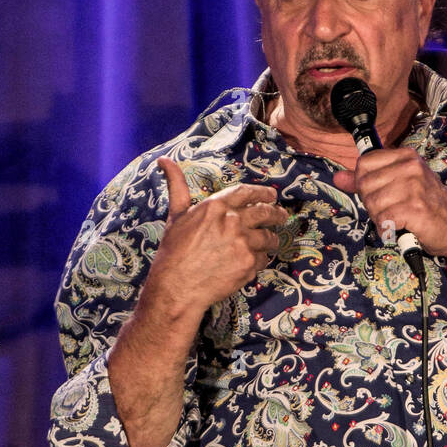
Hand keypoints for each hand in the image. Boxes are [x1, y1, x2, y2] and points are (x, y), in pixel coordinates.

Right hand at [146, 156, 287, 313]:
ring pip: (268, 237)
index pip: (247, 193)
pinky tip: (257, 261)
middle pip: (265, 213)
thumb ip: (177, 186)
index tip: (272, 195)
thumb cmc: (174, 251)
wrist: (178, 285)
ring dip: (273, 239)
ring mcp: (243, 243)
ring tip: (274, 241)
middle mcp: (233, 221)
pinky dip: (262, 259)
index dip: (262, 193)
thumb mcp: (176, 214)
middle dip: (276, 214)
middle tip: (282, 215)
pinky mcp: (249, 264)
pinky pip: (264, 258)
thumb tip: (164, 160)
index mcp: (216, 207)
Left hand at [332, 148, 446, 264]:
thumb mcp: (400, 187)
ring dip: (380, 219)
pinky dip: (387, 230)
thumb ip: (368, 181)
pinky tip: (399, 228)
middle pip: (365, 185)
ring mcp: (413, 187)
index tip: (381, 195)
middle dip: (373, 205)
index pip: (364, 164)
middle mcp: (410, 167)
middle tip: (392, 211)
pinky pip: (383, 219)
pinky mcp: (414, 208)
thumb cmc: (429, 209)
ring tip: (397, 220)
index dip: (365, 185)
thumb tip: (338, 178)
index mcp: (406, 157)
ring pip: (372, 204)